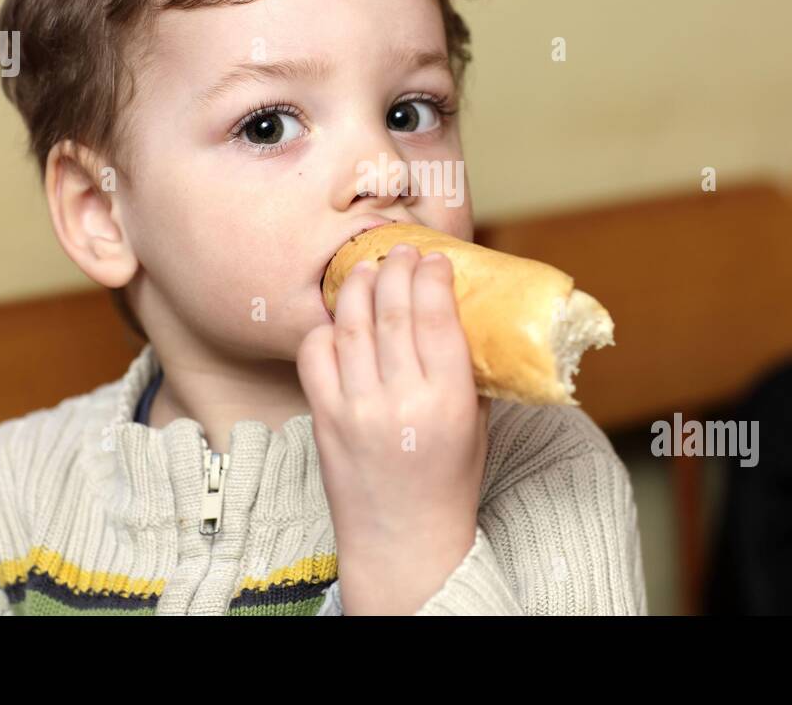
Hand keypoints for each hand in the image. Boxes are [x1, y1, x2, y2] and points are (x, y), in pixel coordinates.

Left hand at [296, 243, 490, 613]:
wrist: (402, 540)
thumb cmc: (448, 481)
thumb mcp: (476, 425)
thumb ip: (469, 372)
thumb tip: (460, 314)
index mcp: (449, 401)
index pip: (437, 317)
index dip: (433, 277)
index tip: (436, 260)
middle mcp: (401, 401)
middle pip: (393, 311)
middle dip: (397, 268)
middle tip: (401, 251)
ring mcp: (357, 409)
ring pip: (351, 324)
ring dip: (359, 286)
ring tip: (367, 268)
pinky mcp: (324, 418)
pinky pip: (315, 355)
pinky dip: (325, 329)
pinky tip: (337, 318)